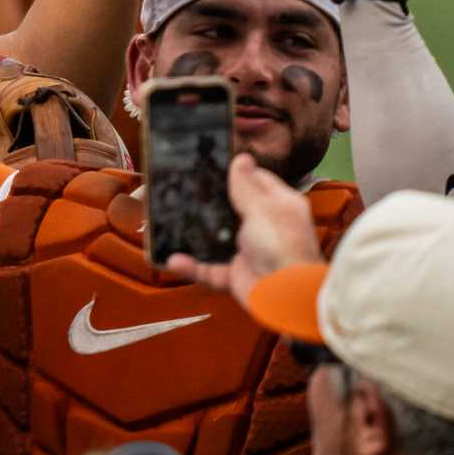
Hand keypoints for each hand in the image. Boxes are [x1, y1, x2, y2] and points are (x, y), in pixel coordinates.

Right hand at [165, 152, 322, 306]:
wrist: (287, 298)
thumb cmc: (281, 245)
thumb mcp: (263, 209)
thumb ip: (246, 185)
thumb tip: (243, 156)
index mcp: (277, 206)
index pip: (256, 180)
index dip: (235, 172)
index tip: (206, 162)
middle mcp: (263, 226)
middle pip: (230, 207)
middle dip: (207, 200)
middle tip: (178, 185)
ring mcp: (247, 251)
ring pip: (215, 237)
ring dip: (193, 233)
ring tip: (165, 219)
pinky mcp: (235, 274)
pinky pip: (208, 268)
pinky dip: (191, 266)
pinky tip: (173, 259)